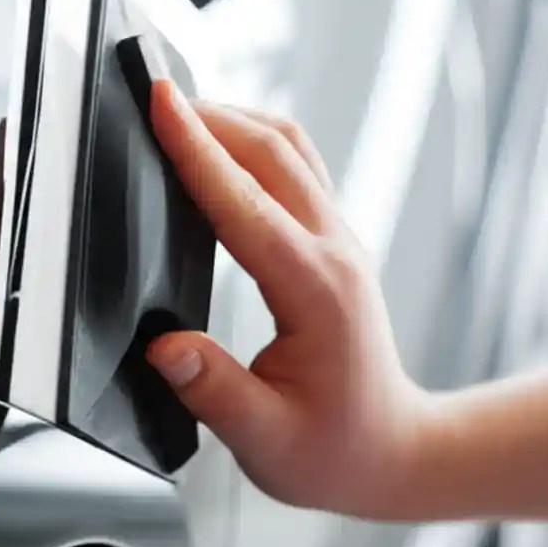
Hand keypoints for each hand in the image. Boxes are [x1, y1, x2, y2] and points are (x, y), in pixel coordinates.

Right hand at [145, 81, 432, 517]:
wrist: (396, 455)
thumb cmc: (337, 452)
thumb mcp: (266, 442)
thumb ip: (214, 392)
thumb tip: (164, 348)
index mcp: (316, 292)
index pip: (245, 202)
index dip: (196, 149)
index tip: (160, 101)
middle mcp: (334, 253)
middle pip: (271, 151)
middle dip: (209, 114)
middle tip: (152, 91)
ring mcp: (340, 242)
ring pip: (289, 148)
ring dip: (234, 120)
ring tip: (179, 108)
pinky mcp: (333, 244)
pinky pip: (296, 167)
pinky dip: (252, 141)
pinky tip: (221, 145)